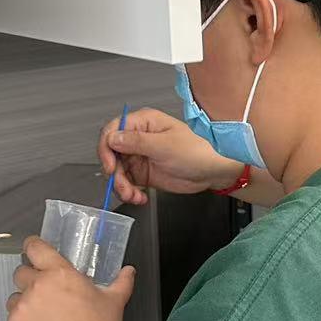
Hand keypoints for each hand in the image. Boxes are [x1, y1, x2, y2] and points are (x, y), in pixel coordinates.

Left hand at [6, 237, 135, 320]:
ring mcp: (22, 307)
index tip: (32, 249)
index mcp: (60, 274)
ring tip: (43, 318)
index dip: (32, 246)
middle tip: (44, 294)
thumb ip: (121, 283)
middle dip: (29, 279)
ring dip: (24, 303)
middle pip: (21, 272)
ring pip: (14, 297)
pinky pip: (12, 320)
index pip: (36, 248)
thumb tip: (129, 272)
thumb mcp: (114, 304)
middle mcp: (37, 286)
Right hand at [97, 107, 241, 205]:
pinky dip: (129, 192)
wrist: (214, 171)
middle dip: (114, 173)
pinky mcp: (144, 173)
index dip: (106, 148)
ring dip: (121, 186)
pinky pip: (127, 183)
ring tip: (133, 195)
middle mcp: (139, 138)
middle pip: (112, 153)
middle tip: (122, 186)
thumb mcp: (165, 146)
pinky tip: (139, 197)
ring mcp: (140, 156)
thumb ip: (136, 142)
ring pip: (117, 171)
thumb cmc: (198, 150)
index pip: (113, 130)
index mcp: (144, 123)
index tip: (110, 166)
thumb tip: (113, 138)